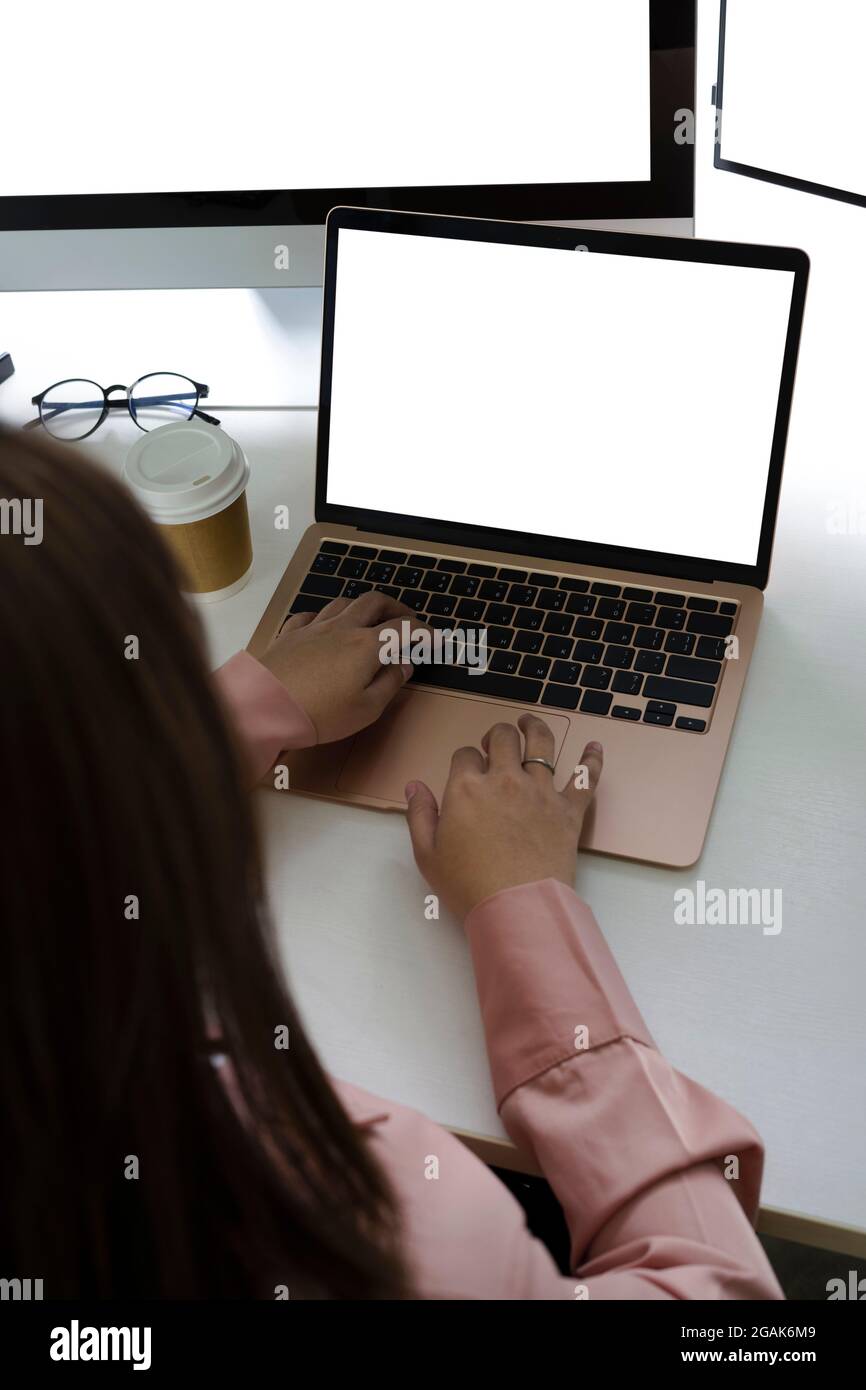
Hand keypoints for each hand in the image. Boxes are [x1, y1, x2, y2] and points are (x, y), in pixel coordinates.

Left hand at [258, 591, 428, 743]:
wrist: (264, 707)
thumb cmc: (318, 714)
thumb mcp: (366, 709)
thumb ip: (389, 684)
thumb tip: (404, 666)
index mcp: (366, 646)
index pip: (405, 628)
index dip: (424, 631)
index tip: (435, 639)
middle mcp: (341, 628)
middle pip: (374, 602)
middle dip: (395, 607)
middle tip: (405, 619)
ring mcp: (312, 628)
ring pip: (343, 603)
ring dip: (361, 607)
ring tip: (368, 620)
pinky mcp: (289, 635)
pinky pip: (310, 616)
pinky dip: (324, 618)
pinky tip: (323, 627)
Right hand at [405, 713, 602, 918]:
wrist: (517, 907)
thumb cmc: (468, 885)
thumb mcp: (428, 854)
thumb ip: (420, 814)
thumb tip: (414, 786)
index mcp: (466, 788)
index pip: (464, 755)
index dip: (463, 759)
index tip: (464, 771)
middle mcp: (505, 779)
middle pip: (502, 738)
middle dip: (495, 734)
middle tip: (494, 742)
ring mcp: (540, 791)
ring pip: (541, 744)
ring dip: (534, 727)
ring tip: (529, 723)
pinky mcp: (569, 809)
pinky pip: (585, 777)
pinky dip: (591, 760)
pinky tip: (595, 748)